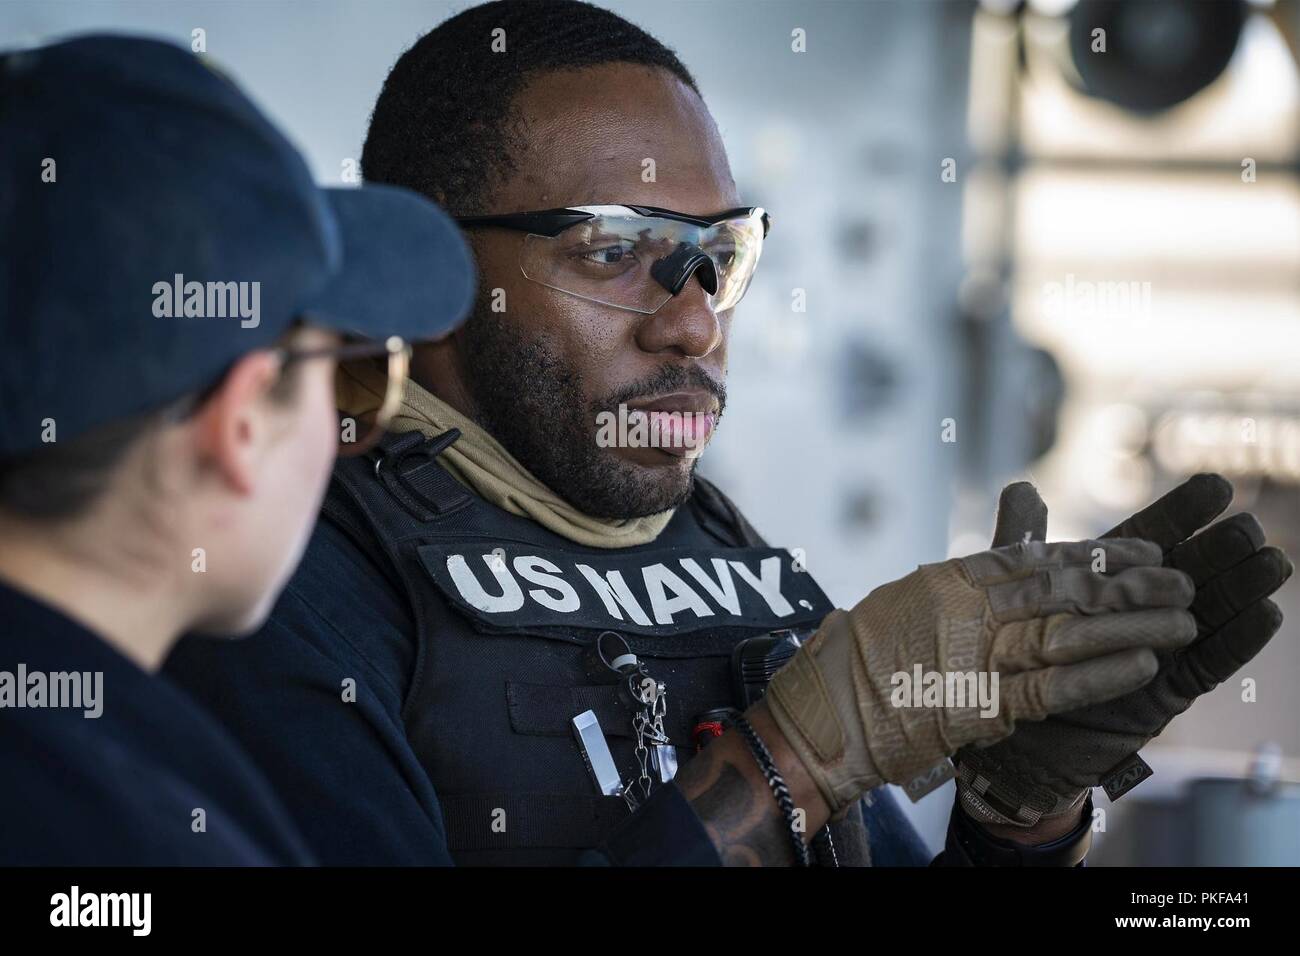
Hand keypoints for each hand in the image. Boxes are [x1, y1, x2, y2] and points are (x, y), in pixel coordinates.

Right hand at [765, 537, 1196, 816]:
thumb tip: (1003, 577)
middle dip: (1127, 583)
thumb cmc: (854, 662)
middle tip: (1178, 582)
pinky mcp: (980, 702)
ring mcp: (974, 652)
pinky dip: (1099, 674)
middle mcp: (966, 606)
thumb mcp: (905, 605)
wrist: (821, 715)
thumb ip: (958, 591)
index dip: (1095, 555)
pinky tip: (1141, 664)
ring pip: (1069, 630)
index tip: (1143, 551)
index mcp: (950, 578)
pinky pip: (1052, 685)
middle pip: (1064, 587)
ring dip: (1130, 624)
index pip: (1038, 558)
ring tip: (1180, 618)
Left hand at [955, 476, 1291, 827]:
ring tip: (1274, 561)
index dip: (1182, 514)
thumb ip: (1022, 544)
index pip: (1150, 540)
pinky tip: (1266, 614)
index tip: (1216, 485)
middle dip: (1220, 549)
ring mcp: (1159, 650)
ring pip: (1210, 613)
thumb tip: (1021, 485)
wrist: (1013, 739)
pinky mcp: (1169, 692)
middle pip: (1189, 572)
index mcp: (1107, 581)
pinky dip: (1238, 641)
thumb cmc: (1011, 662)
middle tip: (1249, 526)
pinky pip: (1209, 665)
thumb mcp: (1011, 596)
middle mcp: (1139, 611)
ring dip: (1241, 588)